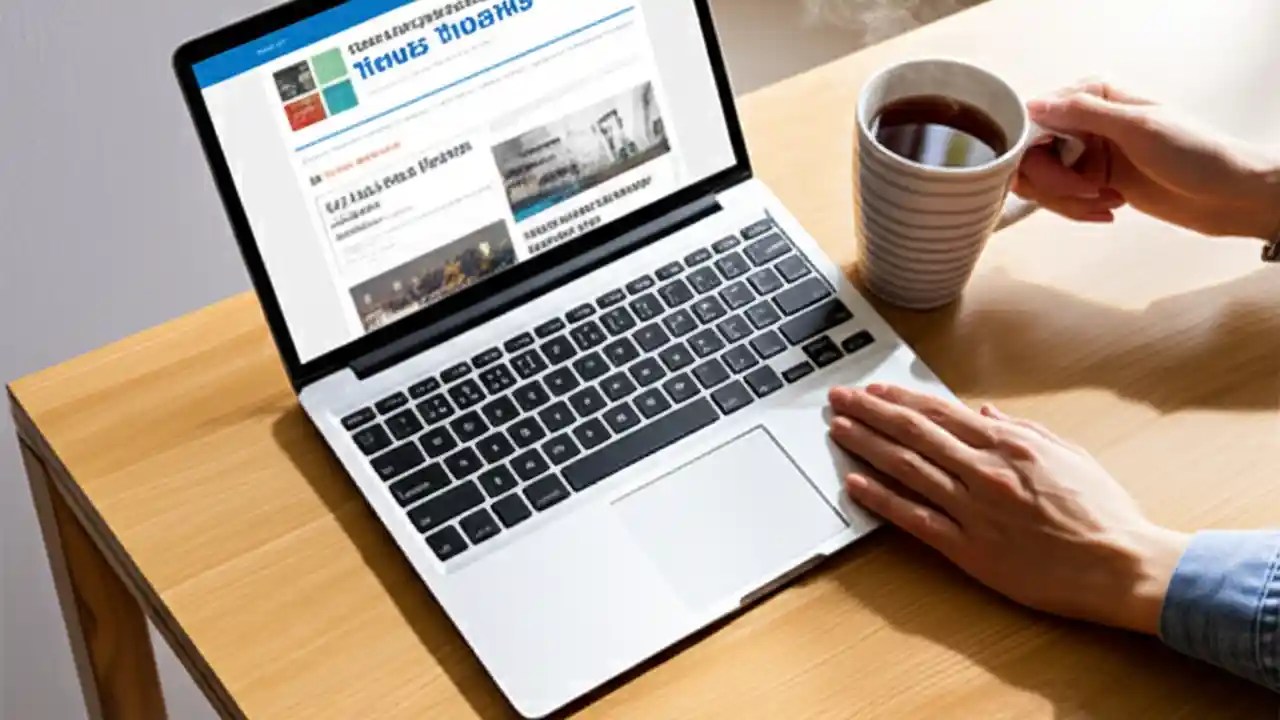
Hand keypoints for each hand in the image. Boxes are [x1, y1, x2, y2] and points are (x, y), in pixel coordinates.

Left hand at [827, 384, 1190, 634]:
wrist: (1122, 566)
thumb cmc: (1104, 514)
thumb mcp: (1069, 455)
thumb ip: (1023, 430)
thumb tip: (986, 412)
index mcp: (1009, 445)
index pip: (940, 412)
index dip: (900, 399)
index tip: (874, 391)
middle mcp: (984, 471)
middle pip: (913, 432)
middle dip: (870, 412)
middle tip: (839, 399)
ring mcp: (973, 510)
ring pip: (906, 468)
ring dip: (866, 445)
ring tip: (838, 429)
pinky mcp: (969, 549)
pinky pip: (915, 519)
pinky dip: (881, 499)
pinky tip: (854, 484)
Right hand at [1015, 80, 1279, 238]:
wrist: (1227, 195)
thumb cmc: (1196, 154)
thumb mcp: (1137, 127)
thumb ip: (1083, 113)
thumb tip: (1034, 106)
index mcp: (1095, 96)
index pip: (1035, 119)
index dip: (1032, 149)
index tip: (1048, 171)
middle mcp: (1085, 122)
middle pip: (1032, 155)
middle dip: (1054, 182)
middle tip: (1086, 191)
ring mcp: (1087, 154)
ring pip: (1042, 182)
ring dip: (1068, 200)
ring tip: (1106, 202)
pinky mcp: (1091, 182)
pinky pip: (1061, 199)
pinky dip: (1079, 210)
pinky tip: (1112, 208)